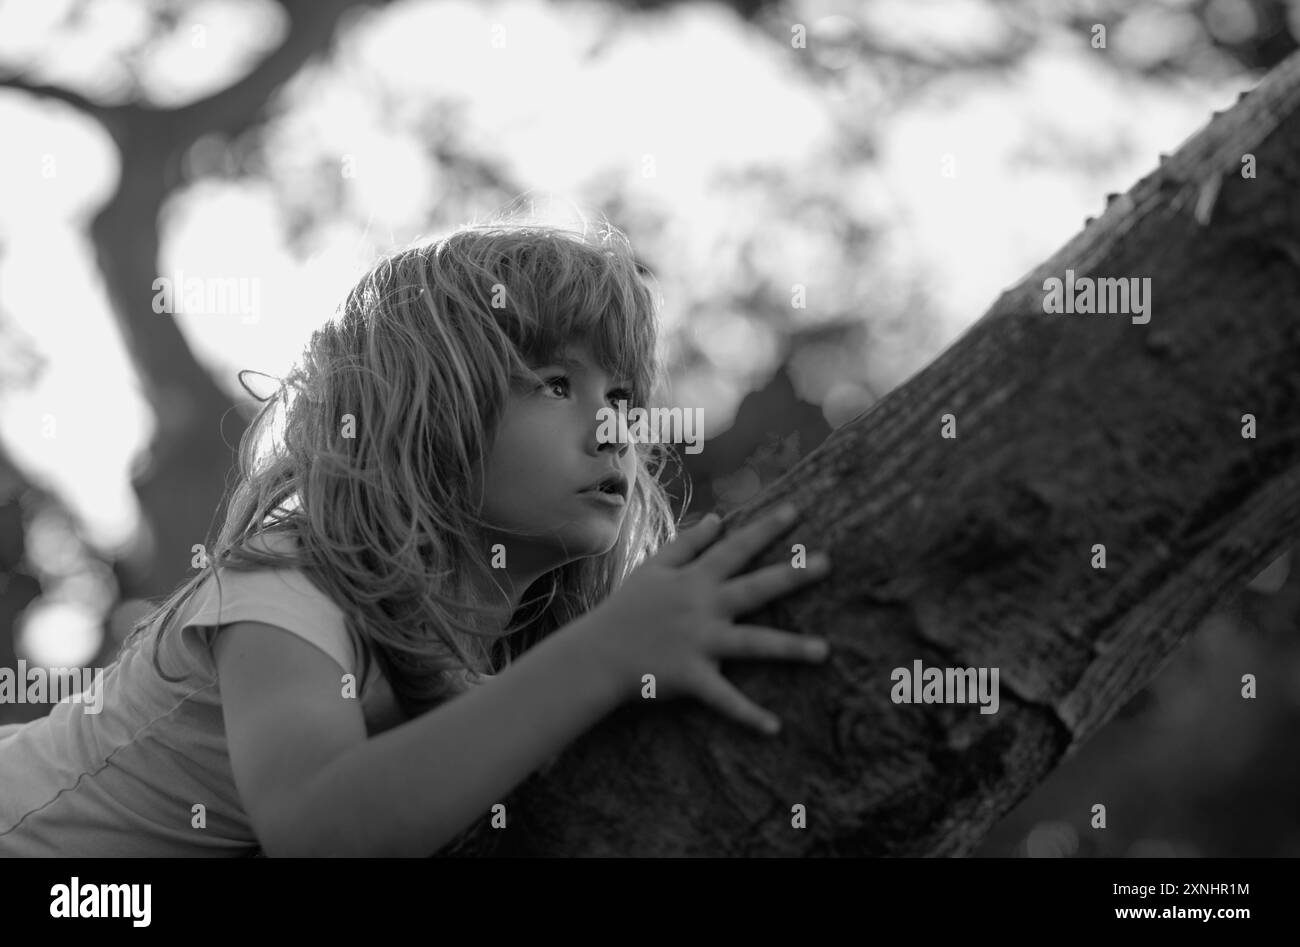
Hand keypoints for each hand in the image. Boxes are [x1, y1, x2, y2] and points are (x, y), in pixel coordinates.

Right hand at [575, 503, 831, 734]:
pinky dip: (748, 714)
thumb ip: (688, 543)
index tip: (796, 511)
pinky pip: (724, 698)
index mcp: (694, 580)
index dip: (764, 529)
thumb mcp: (654, 568)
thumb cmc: (627, 608)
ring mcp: (700, 642)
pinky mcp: (692, 676)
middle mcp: (703, 607)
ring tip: (825, 651)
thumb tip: (718, 519)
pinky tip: (775, 727)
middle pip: (754, 588)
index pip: (735, 548)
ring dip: (789, 648)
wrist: (597, 653)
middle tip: (828, 563)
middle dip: (791, 576)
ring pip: (752, 642)